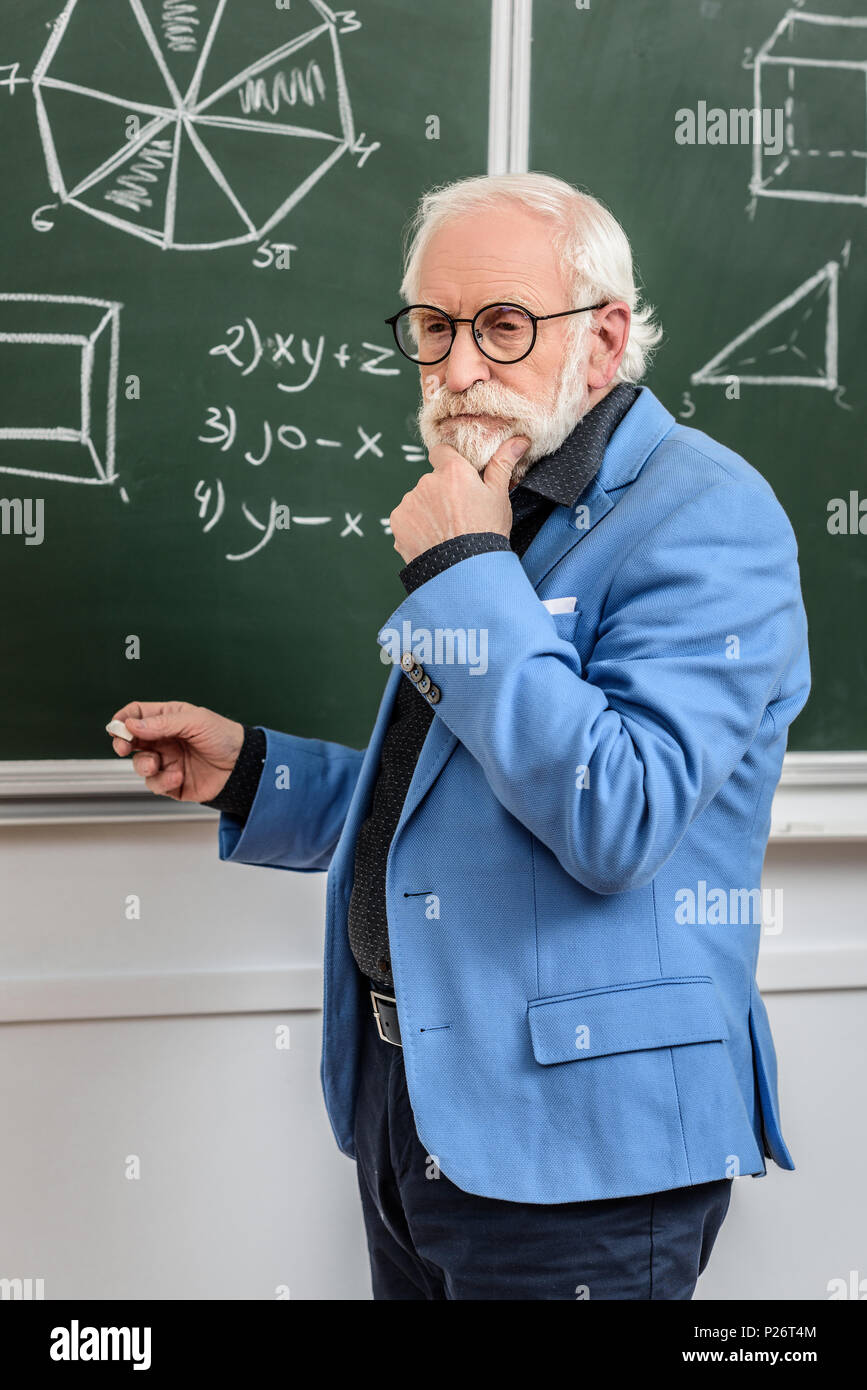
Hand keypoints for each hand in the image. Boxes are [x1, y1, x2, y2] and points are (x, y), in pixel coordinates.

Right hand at [107, 700, 244, 801]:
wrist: (243, 767)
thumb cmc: (224, 737)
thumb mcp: (195, 721)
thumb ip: (162, 723)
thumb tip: (132, 725)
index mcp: (169, 718)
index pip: (137, 715)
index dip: (124, 720)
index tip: (118, 728)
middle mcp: (164, 740)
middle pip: (131, 741)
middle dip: (123, 744)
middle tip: (124, 747)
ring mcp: (167, 761)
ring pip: (140, 764)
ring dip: (144, 765)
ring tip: (158, 764)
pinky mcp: (172, 783)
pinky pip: (155, 784)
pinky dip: (163, 781)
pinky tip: (178, 775)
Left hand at [389, 435, 529, 564]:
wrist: (465, 571)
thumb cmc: (487, 533)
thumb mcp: (499, 497)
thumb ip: (502, 464)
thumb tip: (519, 440)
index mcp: (452, 470)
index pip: (441, 452)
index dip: (449, 464)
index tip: (456, 480)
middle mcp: (427, 481)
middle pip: (431, 481)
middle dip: (440, 493)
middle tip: (457, 515)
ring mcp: (409, 502)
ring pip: (417, 501)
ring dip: (427, 511)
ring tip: (444, 532)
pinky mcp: (397, 522)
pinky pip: (406, 519)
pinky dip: (415, 528)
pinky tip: (430, 541)